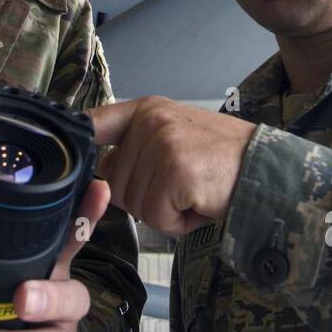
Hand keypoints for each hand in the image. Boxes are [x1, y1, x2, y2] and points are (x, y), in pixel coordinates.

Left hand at [88, 97, 256, 235]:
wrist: (269, 170)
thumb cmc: (223, 161)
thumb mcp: (176, 137)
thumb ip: (138, 146)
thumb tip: (102, 168)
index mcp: (147, 109)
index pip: (95, 123)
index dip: (78, 143)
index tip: (63, 154)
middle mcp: (150, 120)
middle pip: (114, 182)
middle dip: (145, 198)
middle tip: (182, 188)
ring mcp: (162, 143)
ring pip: (134, 203)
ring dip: (164, 212)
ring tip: (194, 194)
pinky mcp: (175, 171)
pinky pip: (156, 216)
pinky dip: (179, 222)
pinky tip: (200, 204)